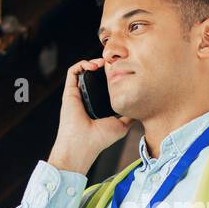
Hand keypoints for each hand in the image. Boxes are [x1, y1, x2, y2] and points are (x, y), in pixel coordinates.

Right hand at [47, 56, 134, 173]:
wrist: (83, 145)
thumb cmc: (99, 139)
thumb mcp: (121, 126)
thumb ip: (129, 116)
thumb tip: (139, 108)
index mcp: (97, 104)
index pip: (103, 85)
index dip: (111, 75)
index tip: (121, 70)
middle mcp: (86, 98)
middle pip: (93, 75)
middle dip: (103, 66)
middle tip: (114, 62)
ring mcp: (77, 94)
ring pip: (83, 70)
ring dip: (93, 62)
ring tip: (104, 62)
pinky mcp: (69, 92)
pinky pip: (72, 72)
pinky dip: (82, 64)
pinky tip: (94, 65)